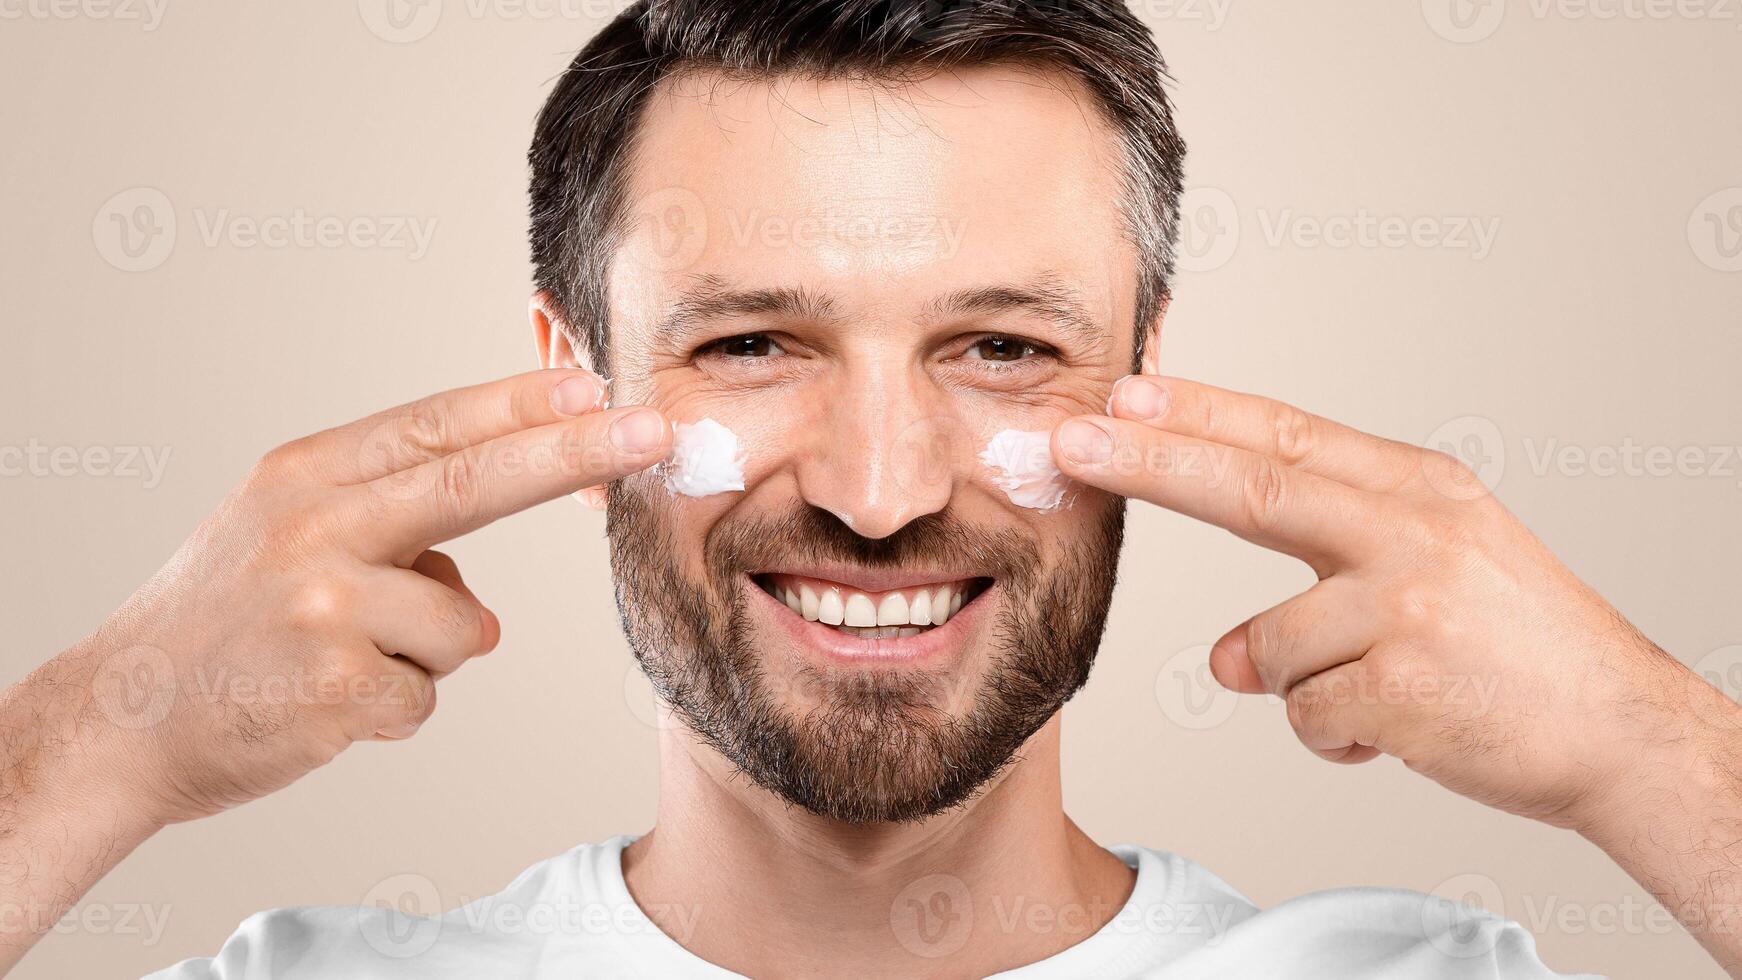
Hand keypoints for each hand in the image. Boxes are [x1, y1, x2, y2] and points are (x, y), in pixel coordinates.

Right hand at [15, 369, 669, 828]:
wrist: (119, 717)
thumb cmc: (221, 623)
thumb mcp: (281, 531)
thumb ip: (385, 523)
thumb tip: (485, 589)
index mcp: (307, 475)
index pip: (437, 427)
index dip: (523, 406)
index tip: (598, 384)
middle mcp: (316, 526)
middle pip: (476, 482)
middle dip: (577, 453)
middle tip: (656, 431)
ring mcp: (324, 606)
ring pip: (465, 625)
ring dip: (427, 656)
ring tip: (340, 661)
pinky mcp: (334, 686)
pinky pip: (427, 696)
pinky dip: (395, 710)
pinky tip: (325, 704)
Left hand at [1052, 375, 1739, 832]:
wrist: (1621, 728)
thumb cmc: (1519, 647)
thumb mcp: (1438, 566)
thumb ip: (1320, 586)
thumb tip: (1223, 656)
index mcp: (1416, 488)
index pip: (1283, 437)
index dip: (1195, 415)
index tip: (1120, 395)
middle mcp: (1410, 531)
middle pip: (1250, 488)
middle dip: (1148, 463)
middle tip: (1068, 443)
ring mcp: (1408, 606)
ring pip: (1267, 649)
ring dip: (1300, 686)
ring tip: (1382, 690)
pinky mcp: (1403, 684)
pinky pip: (1305, 714)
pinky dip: (1336, 736)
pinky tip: (1402, 727)